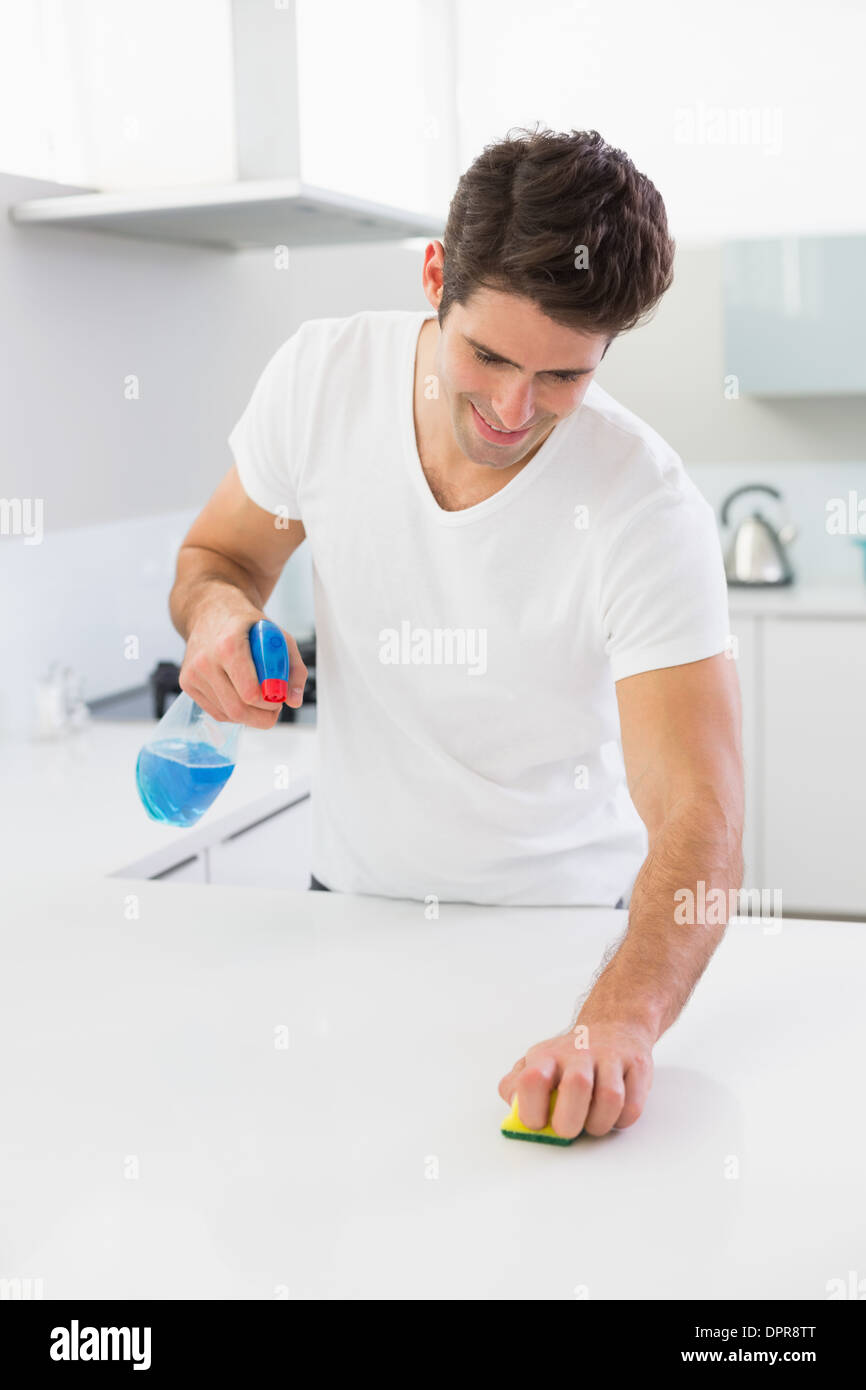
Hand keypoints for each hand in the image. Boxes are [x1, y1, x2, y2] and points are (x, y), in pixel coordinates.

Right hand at [179, 592, 307, 728]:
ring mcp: (193, 673)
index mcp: (229, 645)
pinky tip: (243, 699)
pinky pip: (215, 712)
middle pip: (238, 709)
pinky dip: (234, 713)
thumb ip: (294, 668)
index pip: (250, 693)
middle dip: (262, 717)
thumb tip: (294, 700)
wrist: (211, 610)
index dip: (270, 703)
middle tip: (275, 709)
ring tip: (261, 701)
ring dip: (249, 716)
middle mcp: (206, 661)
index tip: (280, 698)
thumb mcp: (279, 636)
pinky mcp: (187, 682)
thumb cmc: (247, 624)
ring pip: (227, 714)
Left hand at [497, 1019, 654, 1138]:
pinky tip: (612, 1115)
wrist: (613, 1025)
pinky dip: (620, 1121)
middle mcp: (579, 1052)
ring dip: (599, 1124)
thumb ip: (516, 1087)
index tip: (538, 1123)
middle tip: (567, 1129)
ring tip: (592, 1122)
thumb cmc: (570, 1057)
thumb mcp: (536, 1063)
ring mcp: (610, 1057)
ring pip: (610, 1098)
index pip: (532, 1079)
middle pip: (576, 1086)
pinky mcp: (637, 1065)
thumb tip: (513, 1112)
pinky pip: (632, 1105)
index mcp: (547, 1056)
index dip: (531, 1110)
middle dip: (570, 1122)